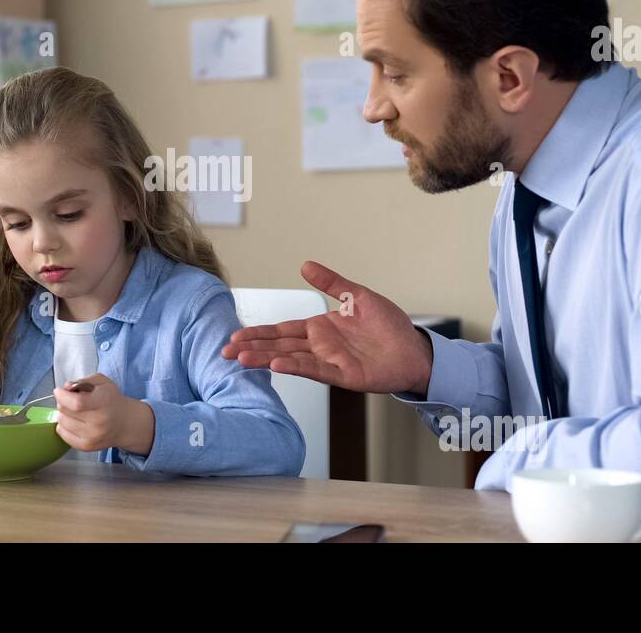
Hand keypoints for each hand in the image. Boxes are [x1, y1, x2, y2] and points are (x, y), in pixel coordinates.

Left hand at [53, 374, 154, 455]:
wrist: (124, 423)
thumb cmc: (111, 400)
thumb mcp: (102, 382)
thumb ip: (84, 381)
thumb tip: (67, 387)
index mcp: (104, 402)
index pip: (77, 402)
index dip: (63, 396)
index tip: (59, 391)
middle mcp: (99, 422)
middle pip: (66, 412)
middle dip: (62, 402)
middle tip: (70, 400)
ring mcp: (93, 436)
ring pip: (62, 423)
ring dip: (63, 414)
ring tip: (74, 411)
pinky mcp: (86, 446)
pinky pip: (63, 434)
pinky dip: (63, 426)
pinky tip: (73, 422)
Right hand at [221, 261, 432, 393]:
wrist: (414, 349)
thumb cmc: (389, 325)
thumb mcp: (357, 296)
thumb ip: (331, 283)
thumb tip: (305, 265)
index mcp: (320, 328)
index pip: (281, 330)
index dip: (258, 332)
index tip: (235, 335)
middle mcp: (319, 346)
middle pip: (278, 346)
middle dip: (252, 348)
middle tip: (226, 351)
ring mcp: (328, 362)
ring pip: (290, 359)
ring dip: (266, 358)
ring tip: (242, 358)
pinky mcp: (342, 375)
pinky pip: (314, 369)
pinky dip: (295, 367)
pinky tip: (277, 365)